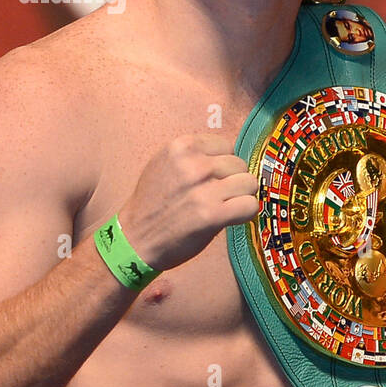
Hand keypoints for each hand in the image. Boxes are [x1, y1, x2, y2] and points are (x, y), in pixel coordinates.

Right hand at [117, 134, 259, 270]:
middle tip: (214, 197)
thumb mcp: (165, 164)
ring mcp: (203, 190)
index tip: (211, 180)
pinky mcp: (212, 214)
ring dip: (240, 197)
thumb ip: (195, 156)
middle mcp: (193, 165)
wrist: (134, 240)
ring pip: (249, 183)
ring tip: (221, 207)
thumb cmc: (153, 204)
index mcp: (181, 147)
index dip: (222, 166)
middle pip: (239, 165)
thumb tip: (230, 154)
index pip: (226, 146)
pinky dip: (245, 213)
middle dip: (232, 181)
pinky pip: (250, 205)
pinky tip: (230, 218)